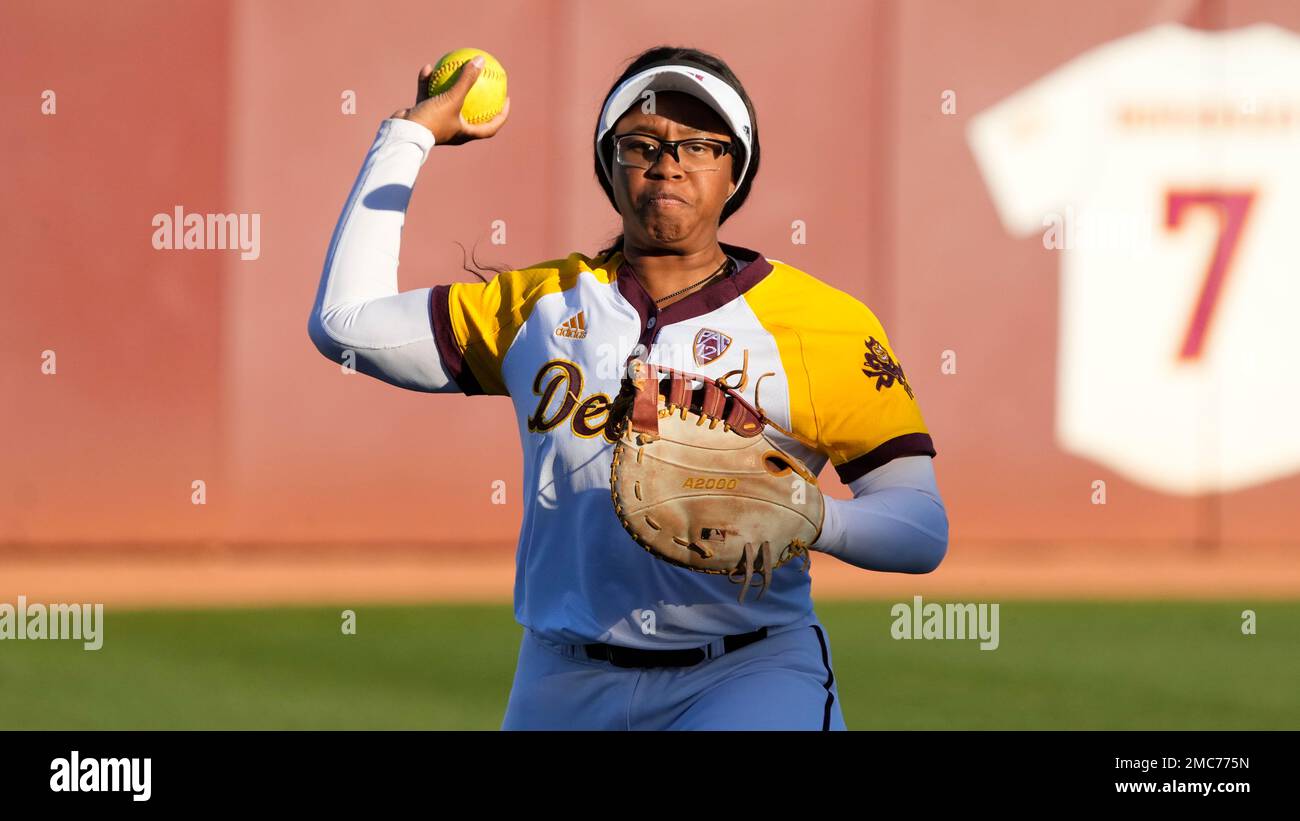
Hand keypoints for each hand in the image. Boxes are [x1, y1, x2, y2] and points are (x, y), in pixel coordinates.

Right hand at [390, 58, 510, 145]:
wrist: (403, 132)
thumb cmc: (432, 119)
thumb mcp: (453, 98)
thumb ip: (467, 80)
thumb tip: (480, 60)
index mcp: (464, 133)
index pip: (490, 128)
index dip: (501, 116)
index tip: (506, 100)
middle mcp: (453, 129)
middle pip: (471, 115)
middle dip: (479, 101)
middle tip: (486, 84)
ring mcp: (437, 122)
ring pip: (446, 101)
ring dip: (450, 86)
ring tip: (455, 70)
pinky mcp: (423, 114)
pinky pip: (428, 96)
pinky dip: (428, 83)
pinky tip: (429, 68)